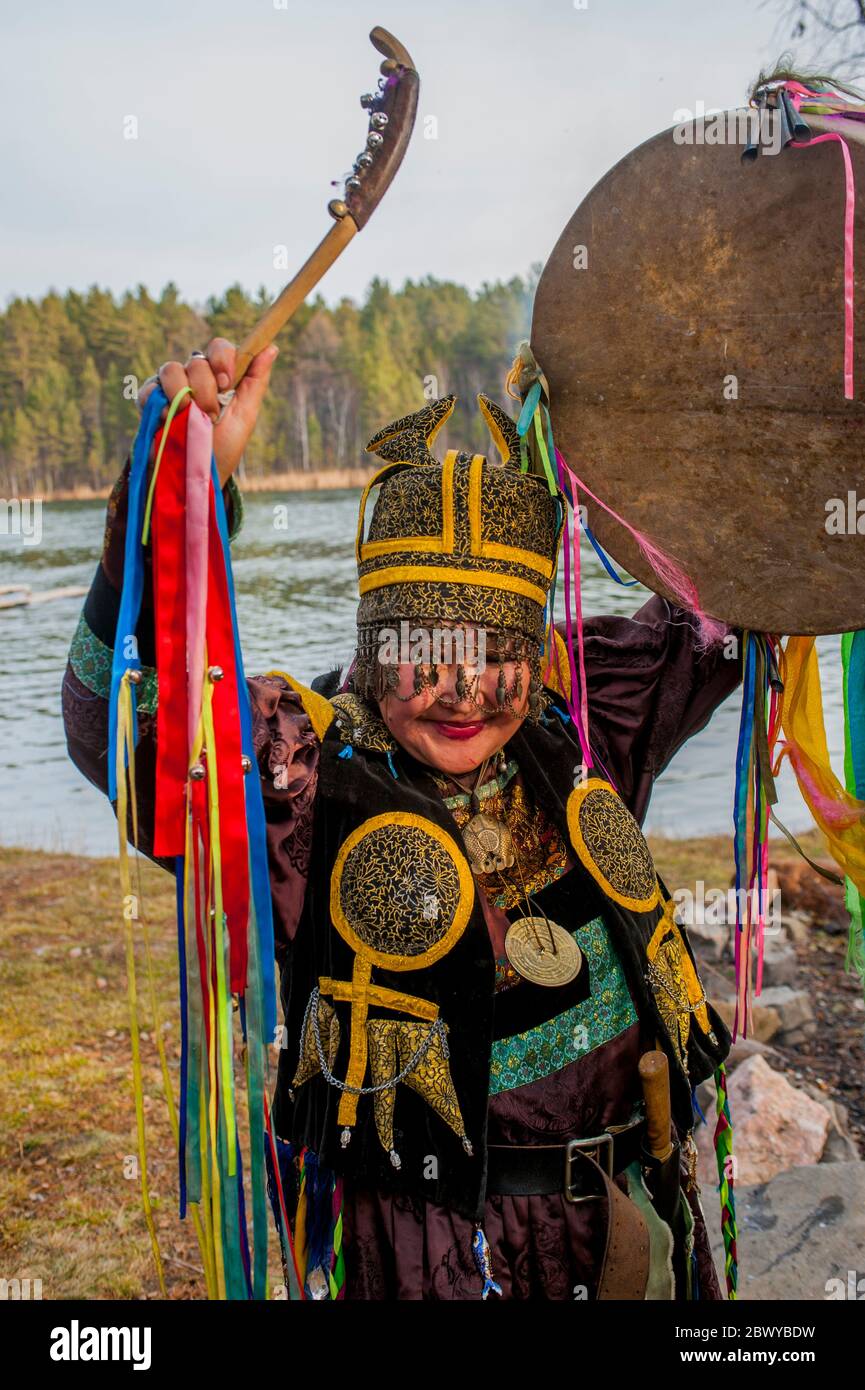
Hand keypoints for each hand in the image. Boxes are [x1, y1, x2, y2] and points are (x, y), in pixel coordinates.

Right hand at [138, 338, 278, 484]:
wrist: (197, 476)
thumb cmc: (223, 446)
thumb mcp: (245, 416)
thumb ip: (256, 381)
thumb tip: (272, 348)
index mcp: (218, 376)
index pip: (219, 348)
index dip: (222, 359)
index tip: (226, 383)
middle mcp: (193, 376)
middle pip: (197, 360)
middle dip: (206, 389)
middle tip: (211, 415)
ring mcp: (170, 387)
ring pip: (171, 369)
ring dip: (183, 396)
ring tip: (189, 419)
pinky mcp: (149, 401)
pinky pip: (150, 389)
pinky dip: (161, 405)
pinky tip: (169, 421)